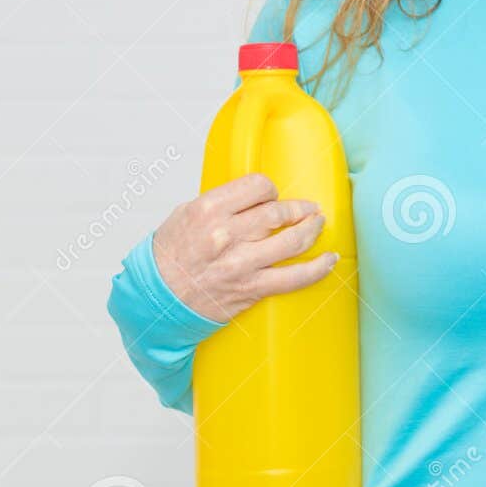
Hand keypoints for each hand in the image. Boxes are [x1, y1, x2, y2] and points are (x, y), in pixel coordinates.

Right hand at [151, 173, 335, 323]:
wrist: (156, 299)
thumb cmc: (170, 256)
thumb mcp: (185, 215)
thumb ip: (220, 203)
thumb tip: (253, 194)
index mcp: (208, 210)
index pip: (257, 186)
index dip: (271, 190)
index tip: (274, 196)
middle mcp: (225, 234)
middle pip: (277, 212)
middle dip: (298, 208)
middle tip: (309, 209)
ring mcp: (240, 263)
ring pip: (291, 240)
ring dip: (312, 230)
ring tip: (319, 224)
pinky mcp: (250, 288)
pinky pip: (293, 278)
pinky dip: (317, 268)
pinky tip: (329, 260)